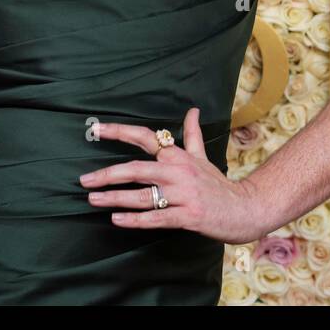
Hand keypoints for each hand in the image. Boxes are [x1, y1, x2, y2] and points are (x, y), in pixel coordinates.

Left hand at [78, 107, 273, 244]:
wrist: (246, 208)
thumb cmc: (218, 184)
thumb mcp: (204, 157)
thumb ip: (191, 135)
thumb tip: (192, 110)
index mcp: (178, 155)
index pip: (144, 137)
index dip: (118, 132)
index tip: (95, 130)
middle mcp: (179, 171)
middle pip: (136, 168)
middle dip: (107, 174)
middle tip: (84, 180)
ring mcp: (183, 194)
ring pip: (143, 195)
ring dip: (115, 198)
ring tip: (93, 200)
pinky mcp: (188, 216)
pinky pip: (156, 217)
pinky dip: (135, 219)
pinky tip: (117, 220)